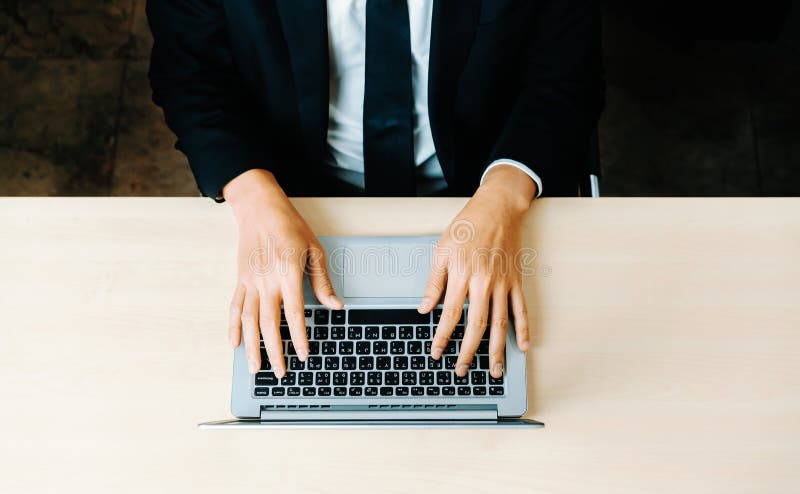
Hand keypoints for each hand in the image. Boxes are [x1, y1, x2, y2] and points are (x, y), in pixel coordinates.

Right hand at [224, 169, 342, 376]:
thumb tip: (336, 305)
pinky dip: (232, 328)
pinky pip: (234, 307)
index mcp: (287, 273)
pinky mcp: (240, 279)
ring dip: (252, 347)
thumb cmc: (289, 225)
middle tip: (280, 372)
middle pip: (268, 324)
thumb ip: (322, 280)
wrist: (259, 208)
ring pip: (248, 321)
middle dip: (274, 351)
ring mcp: (250, 281)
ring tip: (255, 368)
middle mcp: (266, 280)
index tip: (303, 355)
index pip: (293, 313)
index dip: (298, 337)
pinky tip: (234, 344)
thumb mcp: (314, 249)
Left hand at [418, 165, 534, 378]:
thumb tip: (424, 307)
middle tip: (462, 370)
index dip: (443, 337)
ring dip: (497, 350)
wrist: (498, 208)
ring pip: (500, 324)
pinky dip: (523, 329)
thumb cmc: (468, 226)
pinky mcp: (516, 281)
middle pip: (477, 325)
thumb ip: (434, 282)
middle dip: (468, 352)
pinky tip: (523, 346)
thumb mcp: (442, 250)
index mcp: (463, 275)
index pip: (451, 314)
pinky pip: (521, 309)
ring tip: (495, 370)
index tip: (437, 352)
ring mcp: (503, 283)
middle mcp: (484, 283)